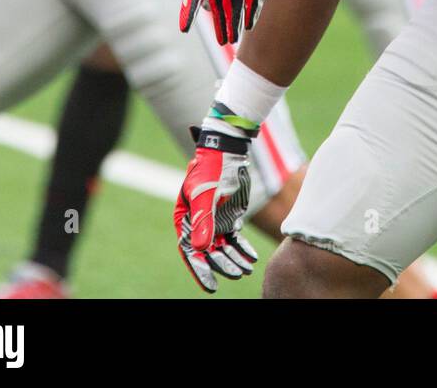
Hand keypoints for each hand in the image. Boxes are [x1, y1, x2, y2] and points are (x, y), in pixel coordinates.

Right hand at [174, 124, 257, 292]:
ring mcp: (215, 222)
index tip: (210, 285)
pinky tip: (252, 257)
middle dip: (222, 265)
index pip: (190, 249)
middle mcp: (198, 224)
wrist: (229, 152)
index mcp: (185, 219)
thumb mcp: (205, 193)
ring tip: (247, 270)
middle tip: (237, 274)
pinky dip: (243, 248)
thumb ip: (203, 221)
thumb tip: (200, 250)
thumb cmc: (211, 169)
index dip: (200, 268)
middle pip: (209, 252)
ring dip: (234, 259)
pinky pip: (235, 238)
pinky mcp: (230, 218)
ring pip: (224, 247)